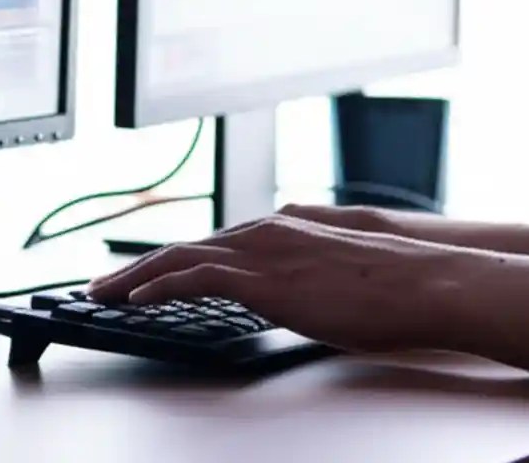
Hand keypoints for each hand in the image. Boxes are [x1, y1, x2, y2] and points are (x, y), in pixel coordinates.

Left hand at [88, 215, 472, 352]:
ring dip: (133, 276)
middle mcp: (264, 232)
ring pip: (178, 258)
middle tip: (102, 285)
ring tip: (101, 294)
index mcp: (282, 229)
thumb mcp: (338, 275)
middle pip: (184, 247)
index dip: (169, 261)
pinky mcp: (264, 279)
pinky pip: (194, 278)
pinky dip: (159, 286)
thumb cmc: (393, 286)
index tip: (141, 276)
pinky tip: (137, 299)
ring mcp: (262, 252)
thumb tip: (292, 287)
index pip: (210, 244)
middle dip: (137, 267)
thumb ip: (305, 272)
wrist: (427, 283)